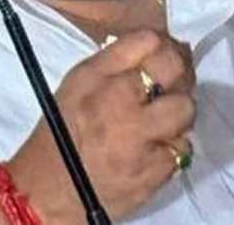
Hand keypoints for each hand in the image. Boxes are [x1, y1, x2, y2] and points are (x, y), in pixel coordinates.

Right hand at [8, 29, 194, 223]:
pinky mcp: (153, 169)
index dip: (163, 45)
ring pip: (186, 107)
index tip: (165, 54)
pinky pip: (182, 148)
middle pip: (173, 66)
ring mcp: (138, 136)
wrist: (47, 193)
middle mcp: (117, 100)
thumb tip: (157, 47)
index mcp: (94, 75)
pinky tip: (155, 150)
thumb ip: (114, 64)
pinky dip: (172, 148)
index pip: (147, 40)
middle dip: (179, 73)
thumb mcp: (76, 86)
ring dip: (179, 113)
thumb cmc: (61, 135)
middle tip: (173, 84)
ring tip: (163, 121)